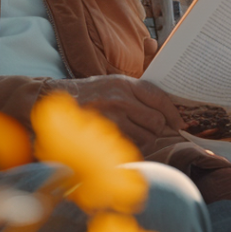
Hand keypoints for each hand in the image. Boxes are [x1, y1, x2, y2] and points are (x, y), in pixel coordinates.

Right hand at [50, 75, 185, 150]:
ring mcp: (111, 118)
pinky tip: (122, 141)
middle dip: (158, 129)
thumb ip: (136, 95)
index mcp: (124, 84)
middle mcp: (120, 99)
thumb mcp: (113, 85)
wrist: (52, 100)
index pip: (159, 98)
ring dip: (145, 140)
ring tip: (133, 134)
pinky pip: (129, 146)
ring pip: (145, 137)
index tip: (178, 122)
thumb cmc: (88, 94)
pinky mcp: (102, 135)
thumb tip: (164, 112)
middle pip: (156, 121)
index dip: (173, 113)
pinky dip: (131, 147)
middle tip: (153, 131)